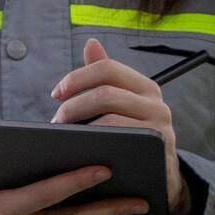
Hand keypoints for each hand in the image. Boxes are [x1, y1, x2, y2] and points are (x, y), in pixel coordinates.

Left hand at [51, 36, 186, 214]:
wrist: (159, 172)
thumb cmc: (130, 132)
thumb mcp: (121, 102)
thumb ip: (104, 75)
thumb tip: (91, 42)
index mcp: (144, 86)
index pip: (107, 68)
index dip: (76, 78)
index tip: (56, 94)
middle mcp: (157, 103)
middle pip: (104, 93)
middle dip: (72, 107)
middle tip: (56, 121)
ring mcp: (159, 128)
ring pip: (109, 119)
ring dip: (78, 127)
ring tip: (65, 136)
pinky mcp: (155, 151)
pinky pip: (118, 142)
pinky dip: (93, 143)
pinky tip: (81, 148)